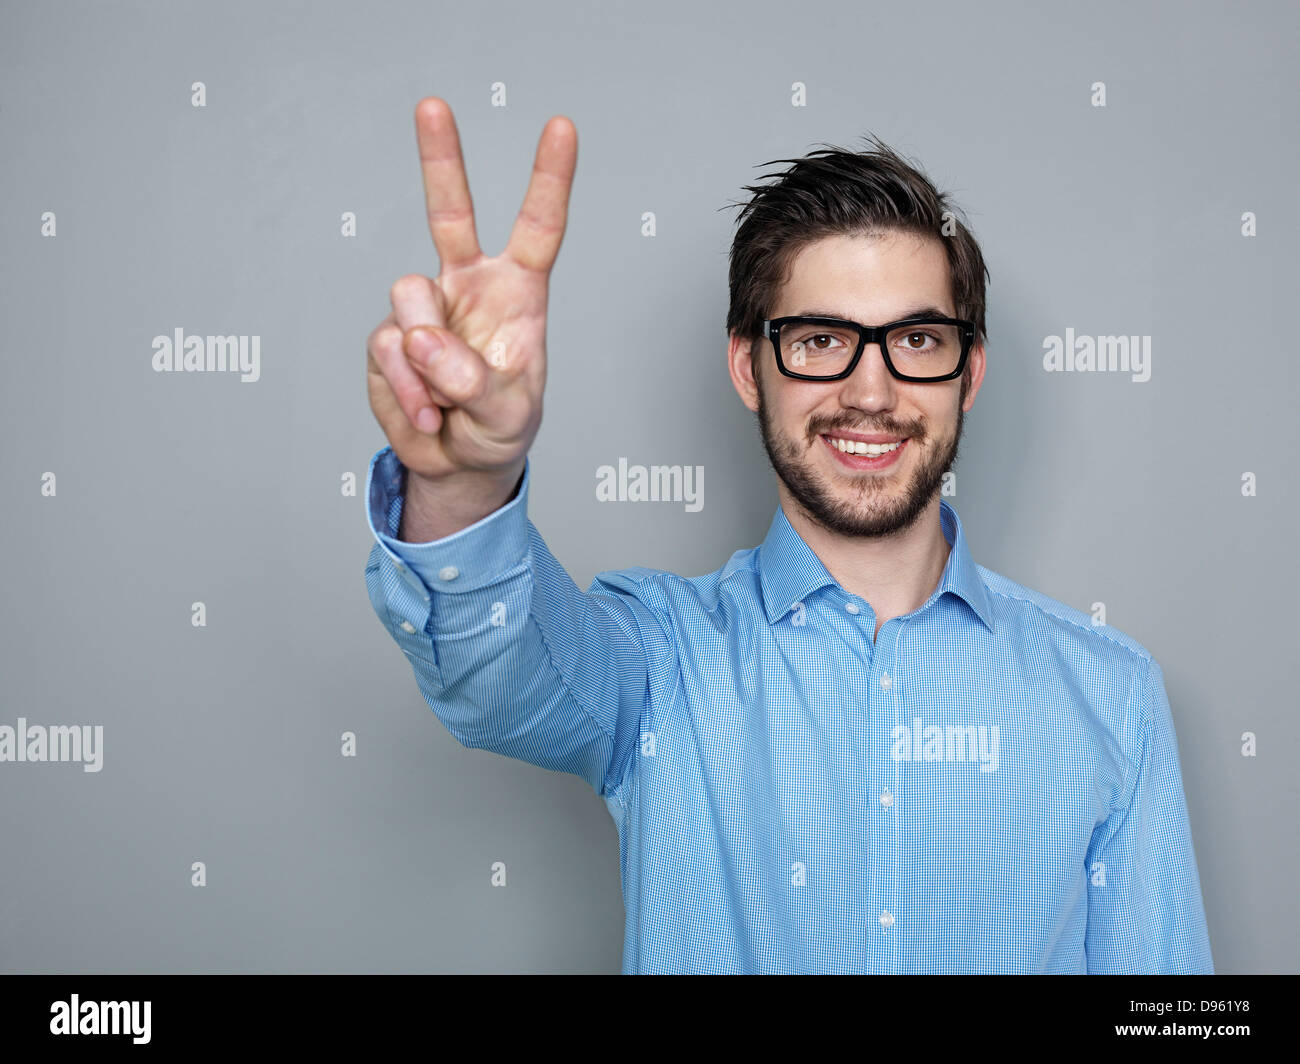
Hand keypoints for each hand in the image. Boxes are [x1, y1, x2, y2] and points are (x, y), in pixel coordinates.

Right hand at [366, 97, 576, 484]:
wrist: (457, 463)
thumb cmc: (500, 429)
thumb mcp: (507, 414)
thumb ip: (471, 379)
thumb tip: (419, 337)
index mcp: (518, 293)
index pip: (537, 229)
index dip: (548, 180)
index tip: (560, 127)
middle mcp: (468, 287)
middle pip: (450, 212)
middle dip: (440, 158)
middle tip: (433, 105)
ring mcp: (424, 310)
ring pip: (408, 298)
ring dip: (424, 361)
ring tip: (445, 403)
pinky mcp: (389, 338)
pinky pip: (387, 350)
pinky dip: (406, 390)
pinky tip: (427, 412)